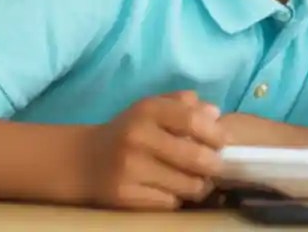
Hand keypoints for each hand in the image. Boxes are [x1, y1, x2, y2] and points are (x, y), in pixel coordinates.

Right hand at [81, 91, 226, 209]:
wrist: (83, 161)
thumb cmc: (130, 131)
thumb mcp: (153, 108)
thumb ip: (185, 105)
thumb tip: (215, 113)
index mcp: (148, 110)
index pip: (193, 121)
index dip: (216, 134)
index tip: (225, 143)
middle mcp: (138, 138)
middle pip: (196, 158)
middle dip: (214, 165)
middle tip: (216, 166)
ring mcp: (130, 169)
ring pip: (187, 185)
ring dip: (200, 185)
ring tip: (197, 179)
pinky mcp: (124, 196)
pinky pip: (169, 202)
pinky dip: (177, 198)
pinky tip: (172, 189)